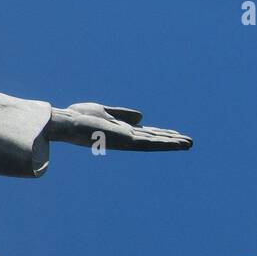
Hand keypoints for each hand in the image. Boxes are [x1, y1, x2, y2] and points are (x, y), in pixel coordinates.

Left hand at [47, 103, 191, 150]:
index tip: (176, 134)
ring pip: (154, 142)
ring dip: (172, 143)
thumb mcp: (103, 111)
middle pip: (153, 139)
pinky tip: (177, 143)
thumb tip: (142, 117)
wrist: (67, 123)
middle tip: (189, 143)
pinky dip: (164, 143)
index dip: (161, 133)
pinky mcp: (126, 141)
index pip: (145, 133)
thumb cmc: (79, 117)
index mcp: (121, 130)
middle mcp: (125, 137)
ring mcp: (126, 140)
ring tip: (189, 144)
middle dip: (170, 140)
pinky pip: (149, 143)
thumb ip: (122, 114)